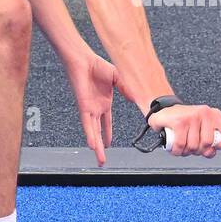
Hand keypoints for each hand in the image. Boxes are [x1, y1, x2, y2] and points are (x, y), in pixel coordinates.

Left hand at [65, 51, 117, 165]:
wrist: (83, 60)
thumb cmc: (96, 65)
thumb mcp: (117, 78)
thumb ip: (126, 88)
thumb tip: (137, 98)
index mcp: (103, 103)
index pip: (106, 123)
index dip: (108, 134)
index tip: (109, 145)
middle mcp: (96, 109)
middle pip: (99, 132)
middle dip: (101, 147)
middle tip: (102, 161)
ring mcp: (89, 109)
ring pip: (93, 132)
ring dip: (96, 146)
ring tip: (99, 160)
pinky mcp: (83, 107)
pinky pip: (87, 124)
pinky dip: (90, 134)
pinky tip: (93, 145)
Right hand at [147, 104, 220, 157]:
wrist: (165, 110)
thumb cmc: (185, 120)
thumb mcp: (202, 126)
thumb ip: (211, 140)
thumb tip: (212, 151)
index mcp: (215, 115)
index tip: (216, 149)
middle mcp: (205, 114)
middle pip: (208, 144)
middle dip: (197, 150)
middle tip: (191, 146)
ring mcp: (192, 117)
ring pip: (193, 146)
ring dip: (185, 151)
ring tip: (182, 145)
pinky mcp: (179, 122)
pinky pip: (181, 145)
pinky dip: (176, 150)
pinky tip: (174, 146)